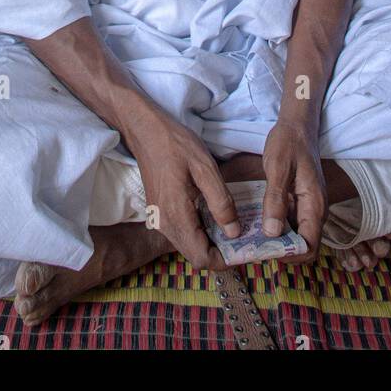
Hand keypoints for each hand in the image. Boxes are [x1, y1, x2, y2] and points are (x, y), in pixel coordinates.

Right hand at [130, 111, 241, 270]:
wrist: (145, 130)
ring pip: (189, 244)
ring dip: (211, 240)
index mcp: (176, 216)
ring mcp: (160, 219)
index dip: (225, 260)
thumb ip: (221, 202)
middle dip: (221, 251)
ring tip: (233, 223)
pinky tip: (215, 212)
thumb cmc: (175, 145)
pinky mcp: (160, 212)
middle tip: (244, 235)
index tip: (245, 248)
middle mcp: (165, 225)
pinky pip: (183, 232)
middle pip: (196, 255)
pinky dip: (201, 229)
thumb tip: (234, 233)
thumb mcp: (205, 168)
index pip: (201, 258)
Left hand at [260, 120, 326, 261]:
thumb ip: (276, 200)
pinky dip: (276, 226)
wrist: (296, 125)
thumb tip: (272, 233)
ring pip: (295, 234)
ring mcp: (308, 206)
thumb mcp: (279, 168)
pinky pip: (290, 221)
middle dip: (282, 250)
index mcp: (315, 205)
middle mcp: (315, 210)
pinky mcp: (299, 201)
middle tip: (256, 247)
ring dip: (277, 239)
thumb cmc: (289, 143)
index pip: (310, 246)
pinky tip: (257, 222)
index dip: (290, 255)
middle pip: (303, 245)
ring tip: (252, 238)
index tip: (266, 252)